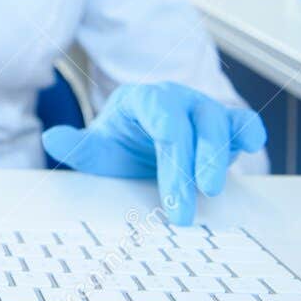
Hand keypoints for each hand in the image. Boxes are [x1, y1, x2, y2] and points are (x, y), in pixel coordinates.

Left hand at [41, 82, 265, 224]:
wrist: (140, 140)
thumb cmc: (120, 143)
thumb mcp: (97, 149)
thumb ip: (77, 146)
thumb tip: (51, 138)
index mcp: (142, 99)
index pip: (160, 116)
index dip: (169, 155)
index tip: (171, 194)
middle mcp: (176, 98)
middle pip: (194, 121)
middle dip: (195, 162)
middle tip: (191, 202)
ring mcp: (203, 108)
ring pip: (220, 121)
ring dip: (220, 155)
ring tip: (211, 189)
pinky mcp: (226, 123)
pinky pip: (244, 121)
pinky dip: (249, 132)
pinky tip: (249, 148)